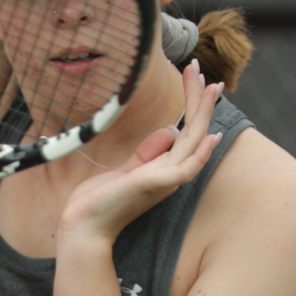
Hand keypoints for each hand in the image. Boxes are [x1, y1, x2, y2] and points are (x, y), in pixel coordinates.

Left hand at [58, 60, 223, 244]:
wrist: (84, 225)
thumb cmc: (101, 200)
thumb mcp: (127, 169)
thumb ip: (147, 152)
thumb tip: (169, 130)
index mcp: (165, 168)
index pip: (187, 132)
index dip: (193, 106)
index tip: (195, 78)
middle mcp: (171, 173)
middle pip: (195, 131)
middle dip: (200, 100)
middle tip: (203, 70)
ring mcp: (166, 180)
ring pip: (194, 141)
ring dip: (203, 112)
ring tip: (209, 85)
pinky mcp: (157, 185)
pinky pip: (187, 167)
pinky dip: (201, 152)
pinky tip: (210, 134)